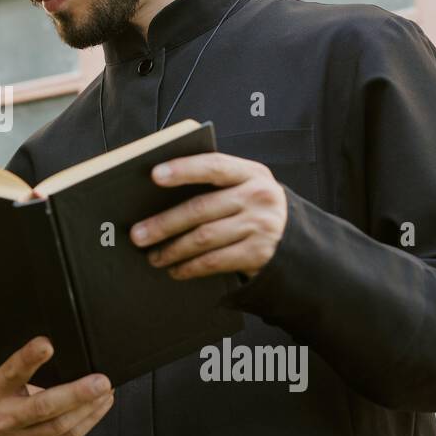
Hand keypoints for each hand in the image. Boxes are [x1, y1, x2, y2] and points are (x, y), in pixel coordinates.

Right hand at [0, 337, 112, 435]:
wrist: (4, 435)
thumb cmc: (13, 398)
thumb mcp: (10, 381)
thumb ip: (29, 368)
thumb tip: (68, 352)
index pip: (13, 372)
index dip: (29, 358)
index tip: (47, 345)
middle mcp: (3, 419)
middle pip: (42, 406)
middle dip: (76, 393)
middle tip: (100, 381)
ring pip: (61, 424)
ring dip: (89, 406)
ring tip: (105, 390)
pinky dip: (90, 419)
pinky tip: (100, 405)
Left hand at [130, 152, 286, 279]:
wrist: (297, 241)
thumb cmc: (254, 209)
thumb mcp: (245, 187)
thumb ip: (215, 185)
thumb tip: (159, 194)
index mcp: (252, 173)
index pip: (214, 166)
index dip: (184, 169)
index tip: (154, 175)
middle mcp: (259, 196)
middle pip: (201, 208)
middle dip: (164, 223)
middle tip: (137, 235)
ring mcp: (262, 226)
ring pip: (204, 238)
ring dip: (172, 250)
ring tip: (153, 256)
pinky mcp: (260, 254)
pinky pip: (215, 262)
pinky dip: (190, 267)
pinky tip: (176, 269)